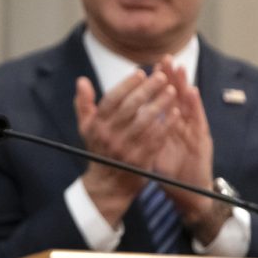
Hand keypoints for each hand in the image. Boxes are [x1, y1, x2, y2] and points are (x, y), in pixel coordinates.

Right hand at [74, 71, 178, 226]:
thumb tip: (82, 80)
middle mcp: (109, 136)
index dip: (127, 85)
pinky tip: (175, 113)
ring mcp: (125, 149)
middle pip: (130, 107)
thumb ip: (84, 103)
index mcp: (97, 125)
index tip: (141, 73)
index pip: (112, 99)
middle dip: (147, 90)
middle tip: (162, 77)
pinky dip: (166, 124)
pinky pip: (156, 138)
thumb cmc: (99, 149)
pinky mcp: (140, 160)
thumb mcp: (86, 127)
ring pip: (146, 121)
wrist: (108, 185)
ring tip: (172, 91)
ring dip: (160, 104)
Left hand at [154, 56, 228, 243]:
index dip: (155, 85)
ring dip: (184, 84)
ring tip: (178, 67)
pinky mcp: (202, 141)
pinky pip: (198, 120)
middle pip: (176, 96)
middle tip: (164, 58)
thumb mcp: (148, 149)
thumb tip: (120, 117)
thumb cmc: (168, 170)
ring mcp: (193, 131)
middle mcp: (182, 124)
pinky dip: (195, 105)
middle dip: (170, 77)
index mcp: (168, 124)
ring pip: (188, 103)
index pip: (161, 99)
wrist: (187, 193)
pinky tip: (192, 91)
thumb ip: (137, 131)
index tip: (146, 67)